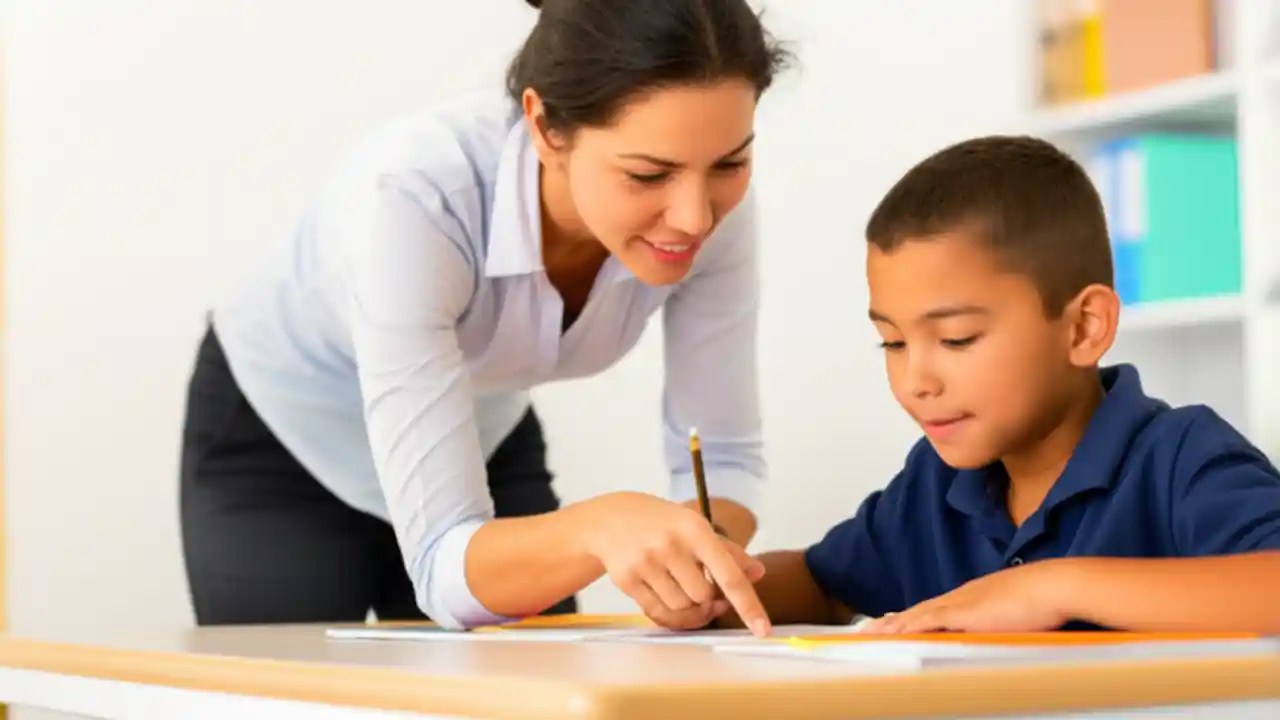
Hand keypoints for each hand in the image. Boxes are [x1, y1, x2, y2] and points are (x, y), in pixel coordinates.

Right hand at [574, 492, 771, 636]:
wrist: (611, 518)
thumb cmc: (662, 523)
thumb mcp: (696, 526)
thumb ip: (729, 552)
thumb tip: (758, 573)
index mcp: (695, 529)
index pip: (729, 575)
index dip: (748, 605)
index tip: (762, 629)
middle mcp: (670, 545)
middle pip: (704, 598)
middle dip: (707, 599)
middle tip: (704, 589)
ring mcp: (645, 562)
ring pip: (681, 608)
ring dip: (687, 606)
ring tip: (681, 587)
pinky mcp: (626, 579)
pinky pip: (657, 612)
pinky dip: (667, 612)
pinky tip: (666, 594)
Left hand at [861, 559, 1075, 633]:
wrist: (1057, 585)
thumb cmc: (1049, 598)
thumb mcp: (1023, 613)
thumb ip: (1008, 622)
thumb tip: (1007, 633)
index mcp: (974, 595)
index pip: (935, 608)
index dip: (913, 617)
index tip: (895, 623)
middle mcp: (962, 595)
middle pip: (919, 610)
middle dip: (893, 622)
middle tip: (869, 630)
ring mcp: (961, 602)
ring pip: (916, 615)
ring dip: (892, 626)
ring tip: (869, 635)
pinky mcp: (964, 612)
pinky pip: (927, 621)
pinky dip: (907, 628)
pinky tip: (891, 635)